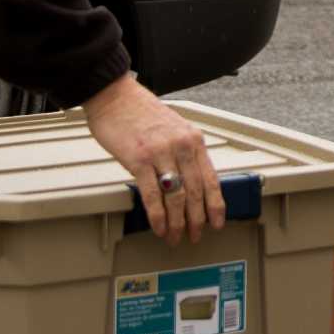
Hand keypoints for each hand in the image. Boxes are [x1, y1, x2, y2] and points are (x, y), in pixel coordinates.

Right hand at [84, 74, 225, 244]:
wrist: (115, 96)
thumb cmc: (141, 112)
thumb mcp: (174, 128)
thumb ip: (183, 153)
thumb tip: (188, 183)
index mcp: (194, 140)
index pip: (211, 178)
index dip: (216, 204)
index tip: (218, 221)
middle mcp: (182, 147)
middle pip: (196, 191)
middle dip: (197, 218)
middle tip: (196, 235)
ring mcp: (161, 153)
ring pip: (177, 196)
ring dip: (177, 222)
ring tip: (175, 236)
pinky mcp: (139, 160)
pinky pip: (152, 194)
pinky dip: (157, 215)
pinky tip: (159, 227)